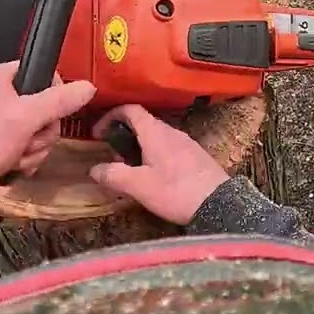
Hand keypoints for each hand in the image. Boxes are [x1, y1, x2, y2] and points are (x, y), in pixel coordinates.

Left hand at [0, 62, 95, 198]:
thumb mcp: (26, 117)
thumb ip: (60, 100)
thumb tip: (90, 86)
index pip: (38, 71)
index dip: (52, 92)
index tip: (51, 112)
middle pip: (42, 104)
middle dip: (42, 130)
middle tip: (30, 140)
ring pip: (36, 128)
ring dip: (35, 147)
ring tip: (18, 157)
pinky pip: (25, 143)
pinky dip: (25, 157)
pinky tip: (14, 165)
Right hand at [89, 105, 229, 224]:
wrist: (219, 204)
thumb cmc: (176, 191)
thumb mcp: (139, 186)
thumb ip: (114, 175)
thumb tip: (94, 169)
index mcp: (156, 133)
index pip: (131, 109)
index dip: (110, 115)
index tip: (97, 133)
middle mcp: (172, 132)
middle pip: (143, 123)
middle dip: (124, 135)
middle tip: (113, 156)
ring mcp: (187, 143)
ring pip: (157, 136)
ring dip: (140, 146)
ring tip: (132, 169)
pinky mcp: (196, 156)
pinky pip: (170, 147)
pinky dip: (155, 154)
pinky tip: (155, 176)